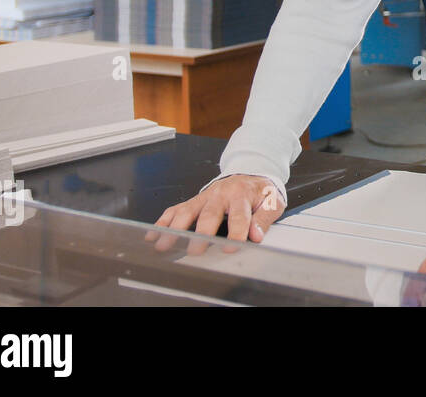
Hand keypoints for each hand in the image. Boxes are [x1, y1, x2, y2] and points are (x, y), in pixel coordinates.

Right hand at [147, 175, 284, 254]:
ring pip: (187, 212)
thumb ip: (264, 219)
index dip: (235, 232)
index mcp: (242, 195)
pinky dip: (163, 222)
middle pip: (209, 214)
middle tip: (195, 251)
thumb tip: (256, 235)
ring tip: (164, 244)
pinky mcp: (193, 201)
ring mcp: (204, 198)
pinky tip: (153, 234)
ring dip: (175, 229)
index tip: (231, 247)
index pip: (239, 216)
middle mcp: (220, 195)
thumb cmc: (260, 192)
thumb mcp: (272, 202)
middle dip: (201, 233)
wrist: (251, 174)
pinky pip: (175, 210)